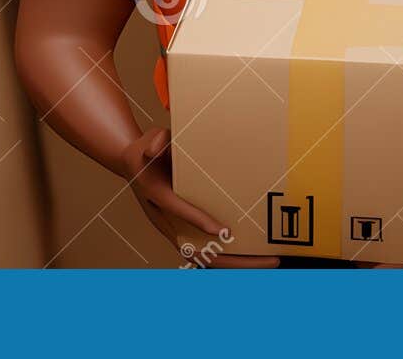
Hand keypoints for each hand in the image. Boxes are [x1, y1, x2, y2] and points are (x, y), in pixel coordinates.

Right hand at [121, 128, 278, 267]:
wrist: (134, 165)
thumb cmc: (146, 153)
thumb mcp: (150, 140)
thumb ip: (156, 142)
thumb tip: (153, 149)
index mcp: (157, 197)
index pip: (178, 212)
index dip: (199, 222)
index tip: (224, 232)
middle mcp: (167, 221)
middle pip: (198, 252)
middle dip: (233, 260)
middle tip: (268, 258)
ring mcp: (176, 230)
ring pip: (205, 257)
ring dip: (236, 263)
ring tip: (269, 260)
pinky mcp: (184, 231)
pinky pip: (207, 250)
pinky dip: (230, 257)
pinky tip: (253, 256)